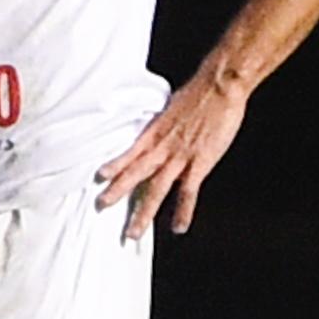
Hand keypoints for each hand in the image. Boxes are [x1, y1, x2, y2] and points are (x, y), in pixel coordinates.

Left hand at [96, 76, 250, 239]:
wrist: (219, 86)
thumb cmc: (199, 93)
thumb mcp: (172, 107)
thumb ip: (164, 124)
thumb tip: (159, 130)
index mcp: (155, 131)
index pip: (129, 152)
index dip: (114, 165)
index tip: (99, 177)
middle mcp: (162, 146)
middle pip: (135, 173)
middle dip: (117, 191)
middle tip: (101, 206)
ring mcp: (180, 156)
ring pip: (156, 188)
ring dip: (144, 212)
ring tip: (133, 232)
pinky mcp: (199, 163)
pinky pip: (188, 192)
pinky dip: (182, 211)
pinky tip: (178, 227)